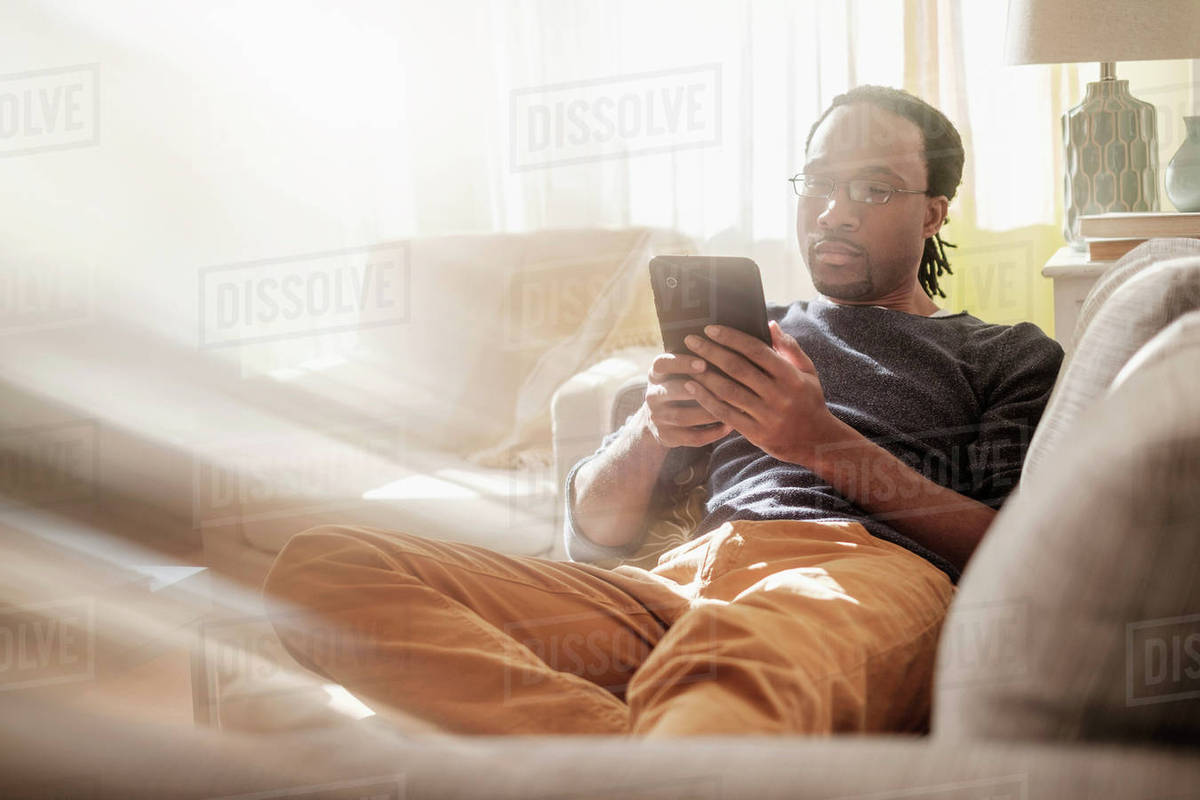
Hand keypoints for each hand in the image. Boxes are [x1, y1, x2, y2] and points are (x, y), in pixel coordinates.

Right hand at [641, 352, 733, 447]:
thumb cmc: (681, 386)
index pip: (661, 364)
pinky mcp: (667, 437)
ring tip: (733, 407)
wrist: (660, 419)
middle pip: (671, 391)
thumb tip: (727, 348)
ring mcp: (657, 418)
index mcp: (656, 374)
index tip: (703, 362)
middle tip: (724, 388)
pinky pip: (691, 437)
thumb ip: (697, 361)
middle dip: (698, 389)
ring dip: (709, 412)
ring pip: (683, 416)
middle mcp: (652, 395)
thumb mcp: (680, 372)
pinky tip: (729, 425)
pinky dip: (712, 433)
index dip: (681, 363)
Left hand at [681, 320, 841, 463]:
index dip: (732, 338)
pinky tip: (692, 387)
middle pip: (738, 369)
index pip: (757, 351)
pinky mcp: (756, 433)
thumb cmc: (809, 400)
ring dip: (705, 375)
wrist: (817, 442)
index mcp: (791, 376)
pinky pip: (726, 414)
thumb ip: (789, 347)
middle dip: (711, 352)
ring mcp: (767, 416)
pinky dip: (706, 399)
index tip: (711, 329)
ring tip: (687, 362)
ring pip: (728, 391)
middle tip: (690, 340)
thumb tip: (769, 324)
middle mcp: (779, 396)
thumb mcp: (807, 371)